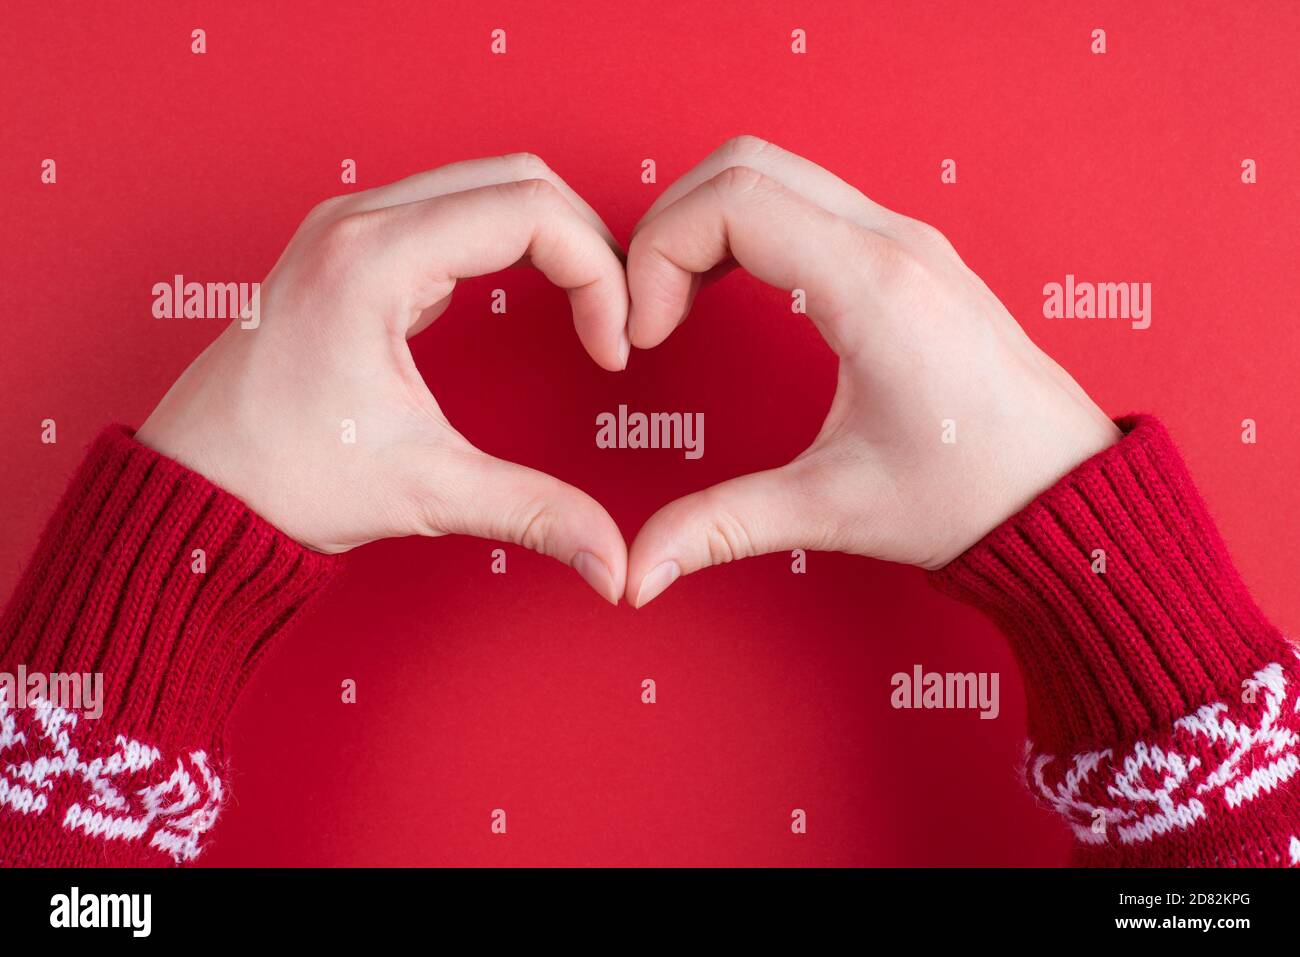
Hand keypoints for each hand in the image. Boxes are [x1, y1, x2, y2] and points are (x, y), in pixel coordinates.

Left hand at [136, 154, 629, 602]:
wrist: (196, 485)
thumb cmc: (283, 477)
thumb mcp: (425, 491)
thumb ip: (534, 514)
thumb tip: (615, 564)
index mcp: (374, 258)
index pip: (531, 212)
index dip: (598, 276)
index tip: (611, 351)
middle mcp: (359, 220)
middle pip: (519, 178)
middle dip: (586, 242)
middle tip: (614, 319)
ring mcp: (350, 226)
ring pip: (486, 182)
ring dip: (550, 234)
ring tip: (587, 305)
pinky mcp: (350, 247)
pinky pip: (451, 207)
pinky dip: (508, 239)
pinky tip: (528, 297)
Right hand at [624, 136, 1119, 606]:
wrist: (1070, 496)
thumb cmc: (972, 496)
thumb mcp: (833, 509)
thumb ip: (722, 528)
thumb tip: (640, 572)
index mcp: (874, 288)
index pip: (732, 202)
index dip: (658, 256)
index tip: (647, 335)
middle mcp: (894, 242)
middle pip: (744, 165)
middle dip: (670, 227)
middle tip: (651, 313)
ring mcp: (908, 239)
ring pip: (775, 171)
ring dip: (707, 223)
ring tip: (678, 306)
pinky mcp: (911, 254)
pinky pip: (808, 198)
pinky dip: (748, 228)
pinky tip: (730, 294)